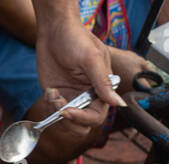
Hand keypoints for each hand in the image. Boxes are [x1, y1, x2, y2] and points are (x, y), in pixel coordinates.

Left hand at [35, 18, 123, 136]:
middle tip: (58, 105)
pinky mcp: (58, 96)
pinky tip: (50, 91)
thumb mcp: (91, 59)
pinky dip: (49, 107)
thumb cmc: (76, 39)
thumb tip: (119, 104)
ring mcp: (72, 97)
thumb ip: (103, 82)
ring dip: (57, 115)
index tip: (67, 111)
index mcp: (102, 89)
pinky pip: (54, 114)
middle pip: (83, 125)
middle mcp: (88, 96)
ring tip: (53, 95)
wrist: (54, 31)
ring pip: (68, 124)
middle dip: (69, 122)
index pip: (97, 116)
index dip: (83, 118)